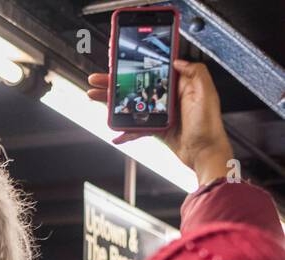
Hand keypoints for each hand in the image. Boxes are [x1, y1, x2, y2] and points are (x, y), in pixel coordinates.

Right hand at [88, 60, 233, 186]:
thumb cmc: (208, 126)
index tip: (117, 65)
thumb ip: (195, 72)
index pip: (152, 72)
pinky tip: (115, 135)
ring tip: (96, 98)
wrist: (205, 153)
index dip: (133, 68)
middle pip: (137, 87)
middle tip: (97, 81)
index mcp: (180, 85)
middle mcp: (169, 98)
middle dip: (115, 84)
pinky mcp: (156, 129)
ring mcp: (161, 114)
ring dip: (113, 104)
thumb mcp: (206, 93)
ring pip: (132, 106)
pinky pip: (136, 128)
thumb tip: (177, 61)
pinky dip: (125, 132)